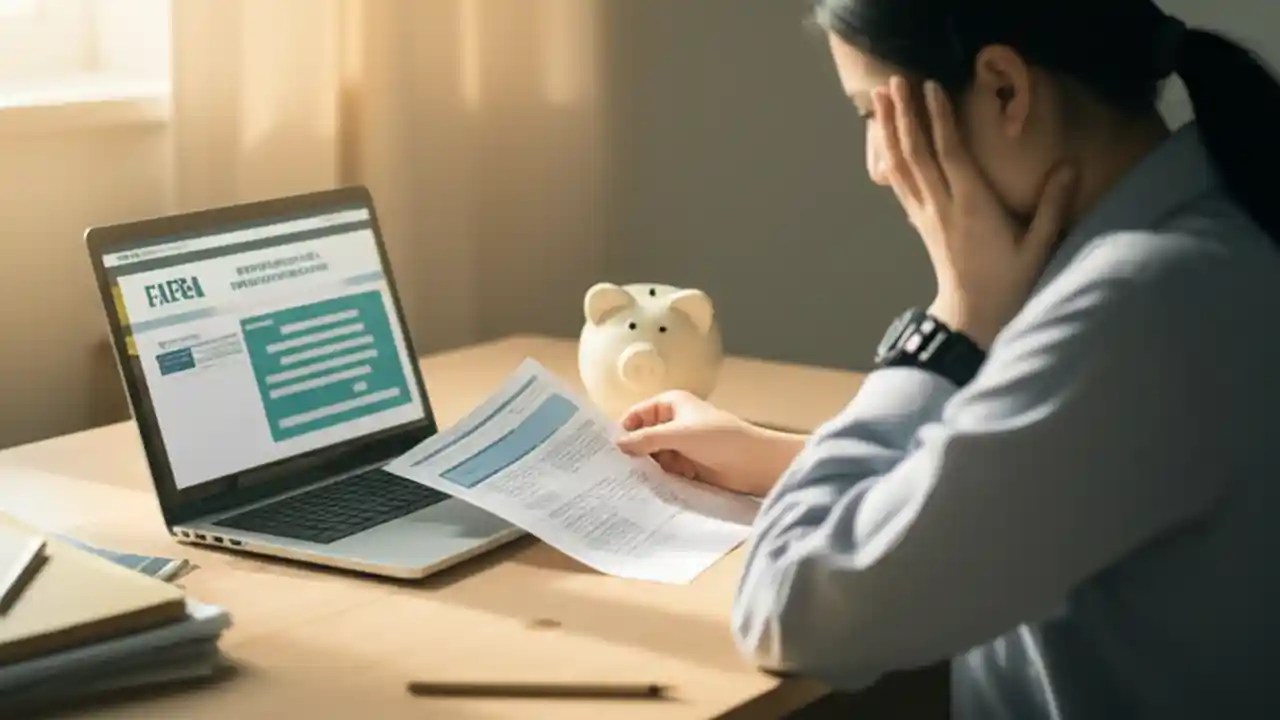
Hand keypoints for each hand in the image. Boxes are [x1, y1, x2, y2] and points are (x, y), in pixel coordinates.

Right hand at [614, 391, 806, 496]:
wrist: (756, 463)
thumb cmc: (721, 438)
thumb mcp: (679, 434)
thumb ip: (646, 439)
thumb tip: (616, 444)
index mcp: (670, 404)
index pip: (636, 415)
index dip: (622, 429)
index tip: (605, 450)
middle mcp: (673, 423)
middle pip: (642, 438)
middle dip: (631, 453)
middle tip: (609, 472)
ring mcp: (680, 446)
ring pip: (652, 457)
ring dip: (644, 469)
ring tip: (624, 484)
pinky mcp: (687, 467)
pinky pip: (664, 473)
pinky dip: (657, 480)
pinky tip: (642, 491)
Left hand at [876, 76, 1078, 347]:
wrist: (972, 315)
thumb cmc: (1009, 282)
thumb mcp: (1038, 247)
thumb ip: (1053, 207)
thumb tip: (1069, 167)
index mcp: (972, 207)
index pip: (950, 155)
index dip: (939, 119)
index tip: (931, 87)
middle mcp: (942, 206)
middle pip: (916, 153)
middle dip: (905, 115)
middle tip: (894, 80)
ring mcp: (926, 213)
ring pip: (902, 164)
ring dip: (890, 130)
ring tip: (880, 98)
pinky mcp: (919, 221)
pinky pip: (900, 183)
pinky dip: (890, 156)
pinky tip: (884, 138)